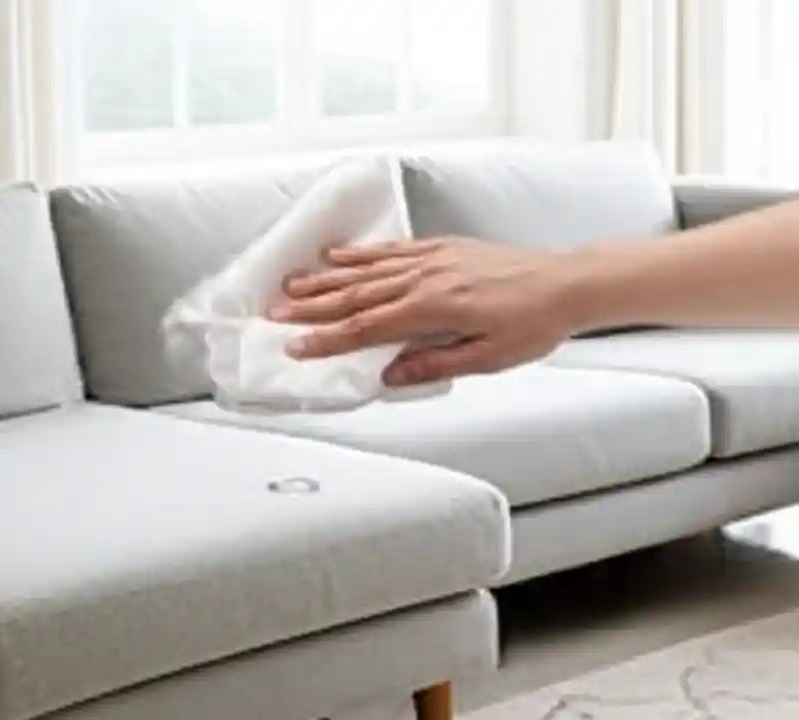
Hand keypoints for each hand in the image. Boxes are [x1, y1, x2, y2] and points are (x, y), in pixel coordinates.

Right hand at [268, 237, 583, 385]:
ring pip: (365, 270)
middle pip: (355, 296)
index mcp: (433, 309)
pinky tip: (335, 254)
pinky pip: (391, 249)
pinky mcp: (441, 247)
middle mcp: (425, 278)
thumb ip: (435, 363)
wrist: (567, 282)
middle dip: (310, 307)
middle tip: (274, 314)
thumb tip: (389, 374)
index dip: (326, 340)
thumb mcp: (489, 358)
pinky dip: (360, 252)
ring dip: (324, 279)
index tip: (295, 348)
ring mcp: (431, 259)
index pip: (366, 328)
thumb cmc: (533, 323)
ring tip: (290, 284)